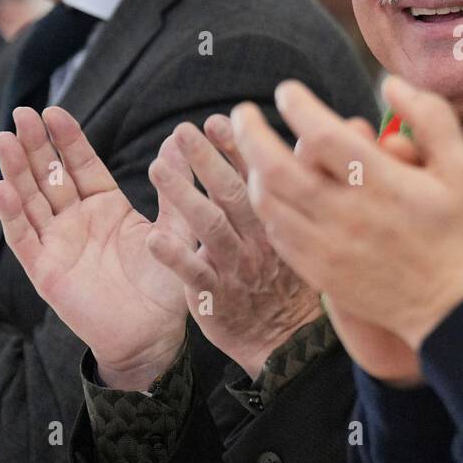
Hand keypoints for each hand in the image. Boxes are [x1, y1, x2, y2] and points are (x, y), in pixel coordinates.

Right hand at [0, 106, 191, 389]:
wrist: (154, 334)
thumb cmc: (166, 282)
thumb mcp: (176, 228)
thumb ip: (176, 187)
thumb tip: (181, 139)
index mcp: (105, 206)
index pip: (81, 164)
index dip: (67, 139)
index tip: (53, 110)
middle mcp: (77, 221)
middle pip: (50, 175)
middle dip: (36, 144)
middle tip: (22, 111)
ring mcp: (58, 245)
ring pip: (31, 200)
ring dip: (16, 171)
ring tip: (5, 139)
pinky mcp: (46, 271)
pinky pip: (24, 239)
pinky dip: (12, 215)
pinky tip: (2, 188)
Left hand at [145, 114, 319, 378]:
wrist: (288, 342)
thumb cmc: (292, 279)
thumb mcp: (309, 231)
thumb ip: (302, 186)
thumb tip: (307, 141)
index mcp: (280, 220)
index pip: (260, 176)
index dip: (239, 147)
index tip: (218, 120)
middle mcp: (260, 239)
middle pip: (233, 193)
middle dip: (207, 160)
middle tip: (182, 130)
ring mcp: (238, 267)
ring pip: (210, 226)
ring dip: (183, 195)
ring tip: (157, 167)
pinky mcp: (217, 297)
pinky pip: (194, 274)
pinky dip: (175, 256)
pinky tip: (154, 238)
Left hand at [231, 76, 462, 350]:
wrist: (449, 308)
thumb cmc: (456, 229)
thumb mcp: (462, 167)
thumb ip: (431, 117)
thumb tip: (389, 83)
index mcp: (384, 185)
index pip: (323, 136)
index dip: (297, 106)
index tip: (287, 90)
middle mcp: (350, 216)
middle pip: (278, 168)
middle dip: (251, 134)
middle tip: (242, 113)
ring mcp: (329, 248)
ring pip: (269, 203)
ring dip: (252, 169)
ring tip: (253, 150)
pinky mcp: (319, 273)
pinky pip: (277, 234)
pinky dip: (266, 207)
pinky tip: (269, 191)